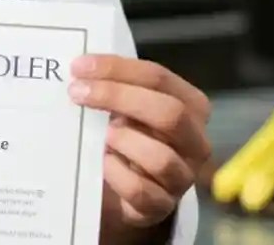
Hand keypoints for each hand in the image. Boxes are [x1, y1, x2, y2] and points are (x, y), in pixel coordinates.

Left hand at [69, 55, 211, 242]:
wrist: (124, 189)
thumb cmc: (128, 136)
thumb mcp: (127, 107)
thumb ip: (115, 86)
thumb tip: (81, 69)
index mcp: (191, 106)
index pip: (159, 78)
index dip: (117, 69)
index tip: (79, 67)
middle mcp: (195, 141)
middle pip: (168, 113)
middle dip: (118, 97)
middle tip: (78, 92)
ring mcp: (181, 176)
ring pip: (160, 157)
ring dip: (123, 141)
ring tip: (99, 135)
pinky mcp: (161, 205)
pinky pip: (139, 189)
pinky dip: (115, 173)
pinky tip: (100, 163)